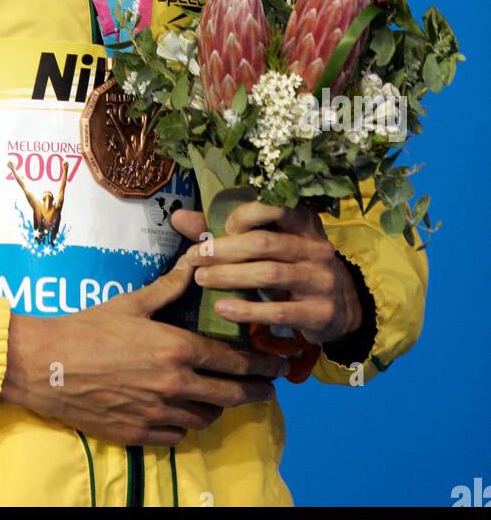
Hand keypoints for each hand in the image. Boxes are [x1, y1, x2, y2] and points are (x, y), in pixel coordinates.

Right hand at [0, 253, 292, 447]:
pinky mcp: (142, 434)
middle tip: (268, 387)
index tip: (276, 365)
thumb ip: (171, 286)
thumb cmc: (89, 328)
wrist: (47, 366)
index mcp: (177, 349)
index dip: (260, 364)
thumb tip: (198, 259)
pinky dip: (187, 423)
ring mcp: (159, 414)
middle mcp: (176, 386)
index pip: (234, 361)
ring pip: (206, 417)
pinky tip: (186, 412)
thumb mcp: (133, 302)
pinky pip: (179, 434)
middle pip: (231, 396)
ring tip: (222, 396)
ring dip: (218, 407)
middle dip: (255, 392)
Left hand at [170, 202, 362, 347]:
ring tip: (201, 280)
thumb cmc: (292, 268)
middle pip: (264, 242)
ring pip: (270, 274)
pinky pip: (279, 311)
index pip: (275, 208)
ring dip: (230, 277)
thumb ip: (224, 232)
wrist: (340, 308)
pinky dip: (247, 310)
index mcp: (303, 224)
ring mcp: (321, 279)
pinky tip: (222, 309)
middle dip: (224, 250)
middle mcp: (316, 248)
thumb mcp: (268, 246)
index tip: (220, 228)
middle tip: (195, 257)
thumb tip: (179, 217)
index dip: (244, 215)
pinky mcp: (321, 312)